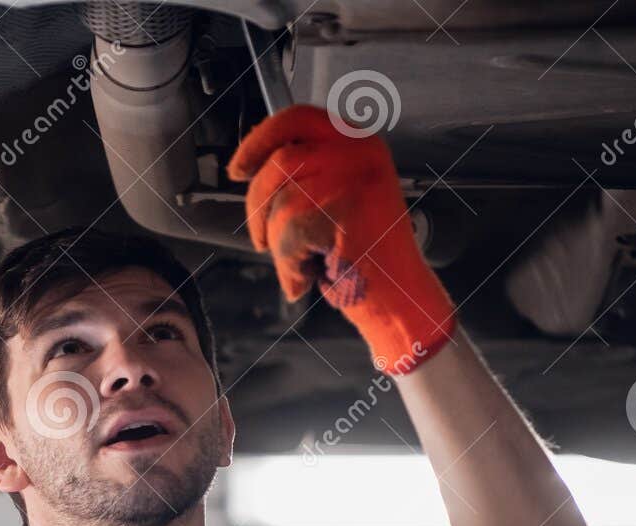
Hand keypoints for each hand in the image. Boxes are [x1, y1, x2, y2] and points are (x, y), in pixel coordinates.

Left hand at [226, 104, 455, 373]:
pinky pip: (288, 234)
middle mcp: (359, 150)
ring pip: (280, 204)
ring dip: (279, 243)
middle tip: (263, 240)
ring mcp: (355, 177)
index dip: (258, 141)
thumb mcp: (336, 198)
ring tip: (305, 262)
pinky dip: (291, 264)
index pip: (296, 119)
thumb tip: (253, 167)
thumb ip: (305, 174)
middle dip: (258, 207)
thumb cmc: (363, 255)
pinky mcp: (346, 209)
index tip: (237, 169)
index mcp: (357, 141)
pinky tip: (314, 275)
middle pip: (278, 163)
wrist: (398, 296)